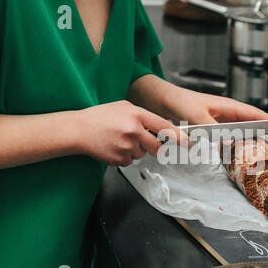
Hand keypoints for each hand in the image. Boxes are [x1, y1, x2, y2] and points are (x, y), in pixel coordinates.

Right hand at [75, 101, 191, 166]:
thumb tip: (159, 128)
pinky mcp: (119, 159)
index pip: (165, 127)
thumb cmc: (100, 116)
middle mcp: (133, 131)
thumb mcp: (124, 106)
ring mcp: (126, 146)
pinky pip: (130, 161)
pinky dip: (124, 156)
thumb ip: (143, 115)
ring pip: (142, 154)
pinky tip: (113, 146)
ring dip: (135, 150)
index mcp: (136, 115)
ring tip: (118, 139)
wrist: (78, 129)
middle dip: (155, 147)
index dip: (179, 137)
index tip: (188, 144)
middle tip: (141, 140)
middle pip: (157, 147)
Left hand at [159, 87, 267, 147]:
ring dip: (255, 137)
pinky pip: (232, 134)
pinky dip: (240, 141)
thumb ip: (213, 129)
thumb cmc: (180, 102)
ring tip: (267, 149)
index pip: (256, 114)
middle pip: (254, 122)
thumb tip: (230, 141)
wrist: (164, 100)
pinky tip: (243, 149)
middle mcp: (229, 112)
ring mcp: (222, 119)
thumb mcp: (196, 116)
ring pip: (244, 129)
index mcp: (229, 106)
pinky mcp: (214, 126)